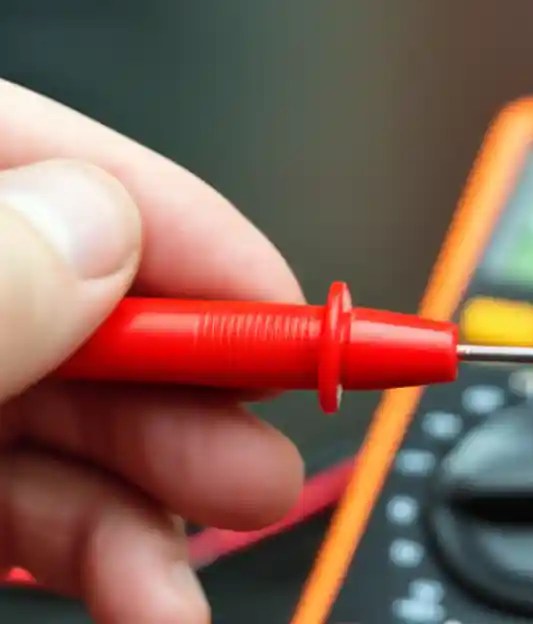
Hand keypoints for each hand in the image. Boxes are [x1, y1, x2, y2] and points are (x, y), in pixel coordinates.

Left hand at [0, 80, 304, 621]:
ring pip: (79, 416)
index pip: (39, 160)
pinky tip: (150, 591)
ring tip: (231, 524)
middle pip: (89, 302)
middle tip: (266, 435)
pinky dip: (112, 553)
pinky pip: (37, 505)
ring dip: (174, 489)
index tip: (287, 303)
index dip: (181, 226)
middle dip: (202, 381)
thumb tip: (100, 223)